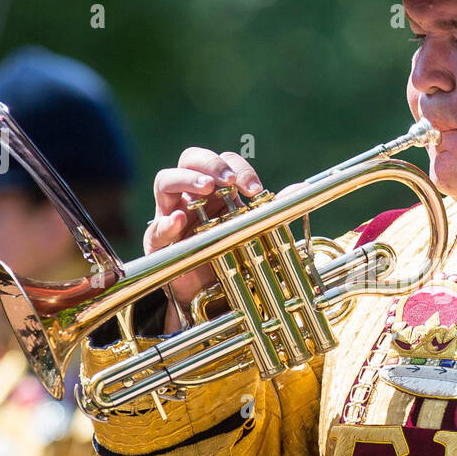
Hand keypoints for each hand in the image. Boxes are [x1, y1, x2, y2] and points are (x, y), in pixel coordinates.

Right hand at [145, 149, 264, 330]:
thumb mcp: (255, 231)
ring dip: (185, 179)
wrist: (212, 296)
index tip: (255, 190)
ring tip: (206, 187)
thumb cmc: (232, 256)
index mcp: (216, 190)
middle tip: (228, 181)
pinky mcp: (159, 243)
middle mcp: (192, 196)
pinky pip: (154, 229)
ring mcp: (171, 215)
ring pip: (165, 181)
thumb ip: (274, 209)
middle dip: (210, 164)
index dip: (239, 169)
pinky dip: (165, 223)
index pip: (224, 163)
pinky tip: (179, 221)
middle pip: (191, 159)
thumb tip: (302, 187)